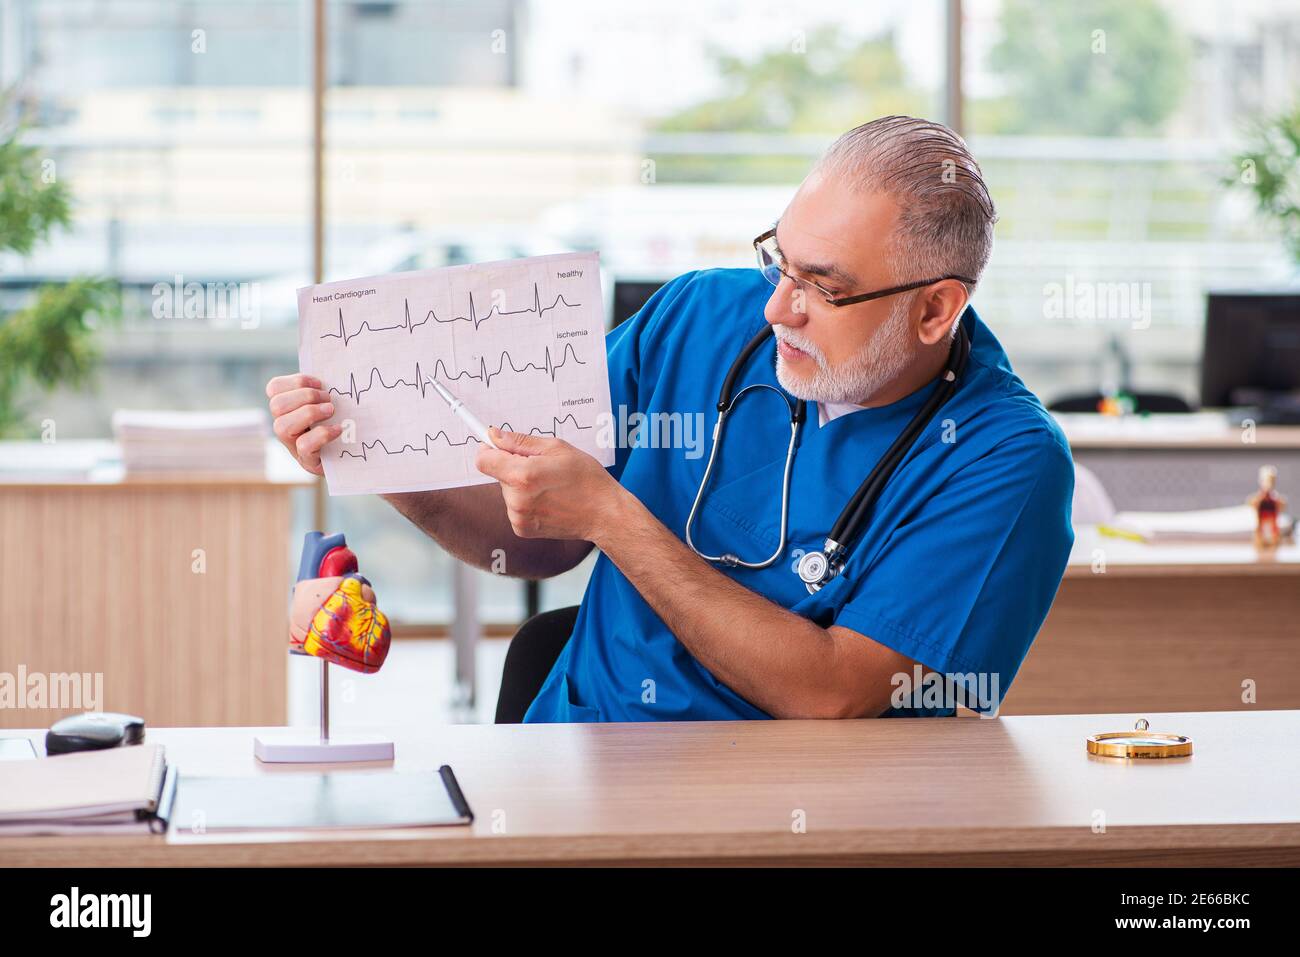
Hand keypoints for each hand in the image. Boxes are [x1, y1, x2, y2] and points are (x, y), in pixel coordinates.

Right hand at [265, 373, 339, 475]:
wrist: (350, 457)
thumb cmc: (339, 424)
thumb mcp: (329, 403)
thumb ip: (324, 390)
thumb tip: (337, 372)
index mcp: (287, 408)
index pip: (274, 388)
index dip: (296, 381)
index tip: (320, 383)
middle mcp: (283, 425)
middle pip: (277, 405)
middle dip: (305, 396)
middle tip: (329, 399)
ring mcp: (292, 445)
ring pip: (283, 426)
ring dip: (310, 413)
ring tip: (331, 411)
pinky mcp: (306, 460)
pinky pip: (304, 446)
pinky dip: (322, 434)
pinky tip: (338, 429)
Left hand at [475, 427, 621, 541]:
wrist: (604, 514)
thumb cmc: (587, 479)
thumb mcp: (557, 448)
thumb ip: (520, 442)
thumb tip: (495, 436)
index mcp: (523, 476)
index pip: (483, 460)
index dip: (488, 450)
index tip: (497, 447)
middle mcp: (517, 499)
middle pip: (498, 474)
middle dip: (513, 467)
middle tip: (542, 469)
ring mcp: (518, 517)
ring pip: (507, 491)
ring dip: (521, 486)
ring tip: (550, 487)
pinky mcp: (522, 529)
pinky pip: (514, 507)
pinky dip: (526, 502)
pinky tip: (548, 501)